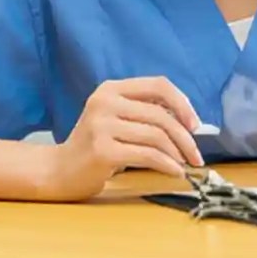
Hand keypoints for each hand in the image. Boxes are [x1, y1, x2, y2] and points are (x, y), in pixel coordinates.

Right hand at [43, 77, 204, 200]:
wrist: (59, 171)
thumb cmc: (95, 145)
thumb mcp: (116, 118)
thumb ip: (145, 112)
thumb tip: (190, 123)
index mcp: (111, 89)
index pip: (159, 85)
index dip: (183, 103)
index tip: (195, 124)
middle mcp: (105, 102)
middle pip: (161, 115)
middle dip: (185, 137)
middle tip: (197, 155)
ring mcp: (102, 126)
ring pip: (156, 136)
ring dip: (178, 153)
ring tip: (185, 165)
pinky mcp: (103, 151)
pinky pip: (148, 155)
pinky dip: (167, 165)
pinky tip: (175, 172)